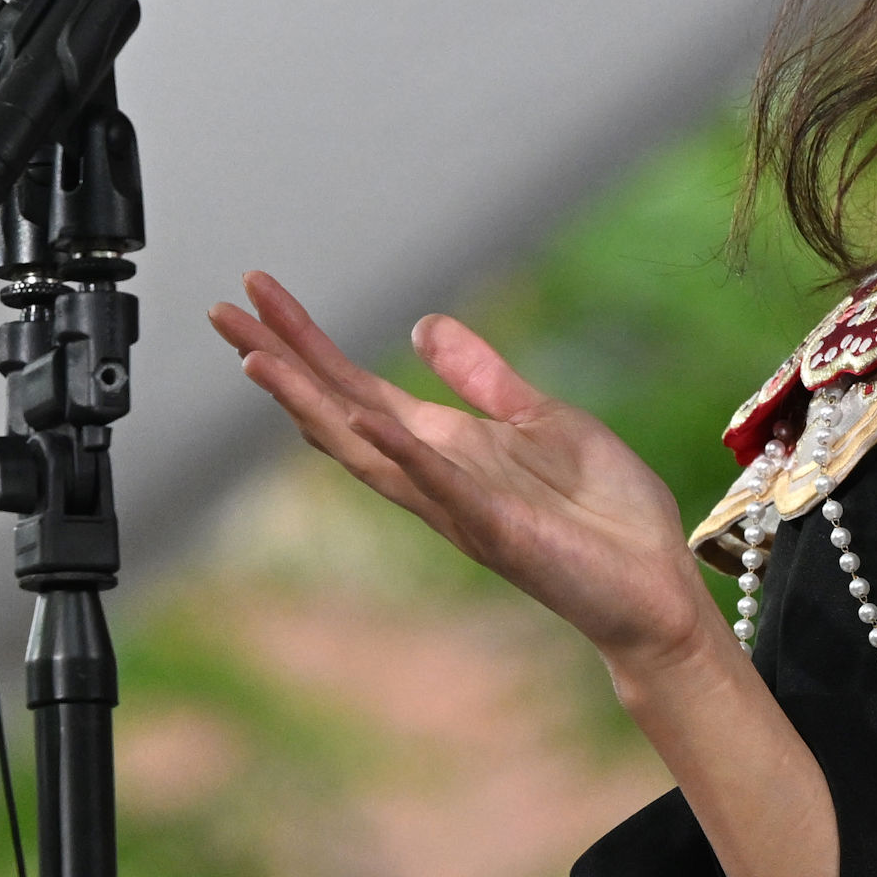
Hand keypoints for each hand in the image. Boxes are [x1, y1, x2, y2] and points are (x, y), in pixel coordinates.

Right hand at [209, 273, 716, 678]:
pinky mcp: (498, 528)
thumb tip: (422, 325)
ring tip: (259, 359)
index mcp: (446, 444)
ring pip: (367, 451)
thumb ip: (482, 377)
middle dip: (281, 364)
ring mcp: (458, 505)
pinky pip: (440, 487)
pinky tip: (365, 421)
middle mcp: (435, 475)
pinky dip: (402, 454)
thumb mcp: (541, 418)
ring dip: (312, 404)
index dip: (305, 342)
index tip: (258, 294)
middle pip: (338, 413)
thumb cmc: (604, 512)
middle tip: (223, 314)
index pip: (356, 387)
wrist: (653, 582)